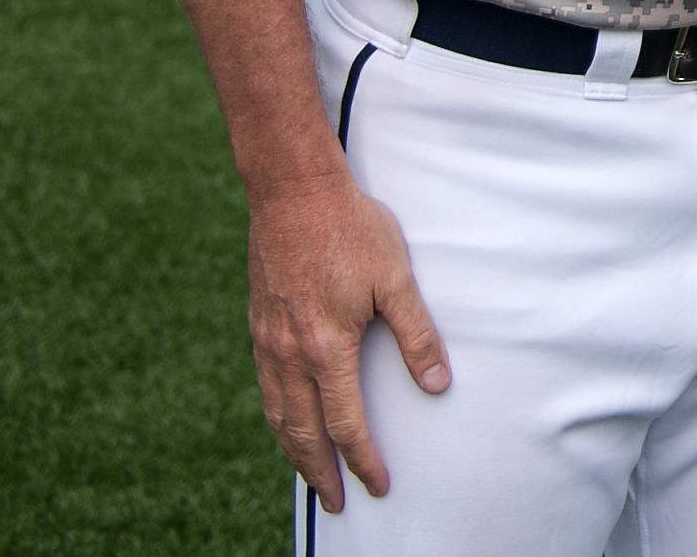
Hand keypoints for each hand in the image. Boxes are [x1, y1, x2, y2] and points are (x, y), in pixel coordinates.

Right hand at [246, 176, 447, 513]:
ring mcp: (268, 342)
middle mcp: (289, 354)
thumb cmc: (351, 229)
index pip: (345, 424)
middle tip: (335, 505)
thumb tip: (438, 385)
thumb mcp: (396, 278)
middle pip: (302, 433)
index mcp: (326, 348)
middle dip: (320, 473)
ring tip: (310, 477)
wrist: (292, 192)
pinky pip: (265, 388)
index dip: (363, 459)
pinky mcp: (258, 326)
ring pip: (278, 415)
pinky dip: (277, 418)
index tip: (378, 485)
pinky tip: (287, 422)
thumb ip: (417, 335)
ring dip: (294, 452)